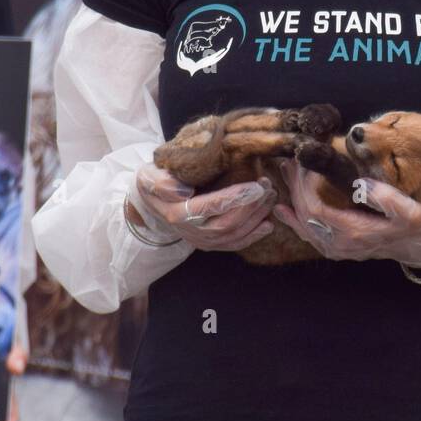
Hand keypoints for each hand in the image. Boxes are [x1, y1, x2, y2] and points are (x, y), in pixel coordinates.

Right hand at [130, 163, 279, 254]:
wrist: (150, 201)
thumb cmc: (153, 181)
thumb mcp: (149, 175)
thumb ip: (161, 183)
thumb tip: (182, 192)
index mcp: (177, 213)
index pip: (211, 206)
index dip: (236, 198)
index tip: (256, 186)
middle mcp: (190, 231)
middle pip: (227, 224)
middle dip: (252, 207)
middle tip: (268, 187)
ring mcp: (200, 240)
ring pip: (233, 235)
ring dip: (256, 218)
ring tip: (271, 199)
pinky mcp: (208, 243)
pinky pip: (233, 244)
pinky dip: (252, 236)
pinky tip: (267, 225)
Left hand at [274, 161, 420, 265]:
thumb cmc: (417, 225)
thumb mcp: (409, 209)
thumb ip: (385, 197)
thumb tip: (361, 183)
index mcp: (354, 233)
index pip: (316, 209)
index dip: (304, 187)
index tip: (303, 163)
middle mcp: (341, 245)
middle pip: (306, 216)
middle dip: (295, 187)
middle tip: (290, 162)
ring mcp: (338, 249)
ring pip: (304, 225)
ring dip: (292, 199)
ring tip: (285, 174)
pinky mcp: (339, 247)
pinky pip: (310, 234)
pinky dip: (294, 220)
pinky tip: (283, 209)